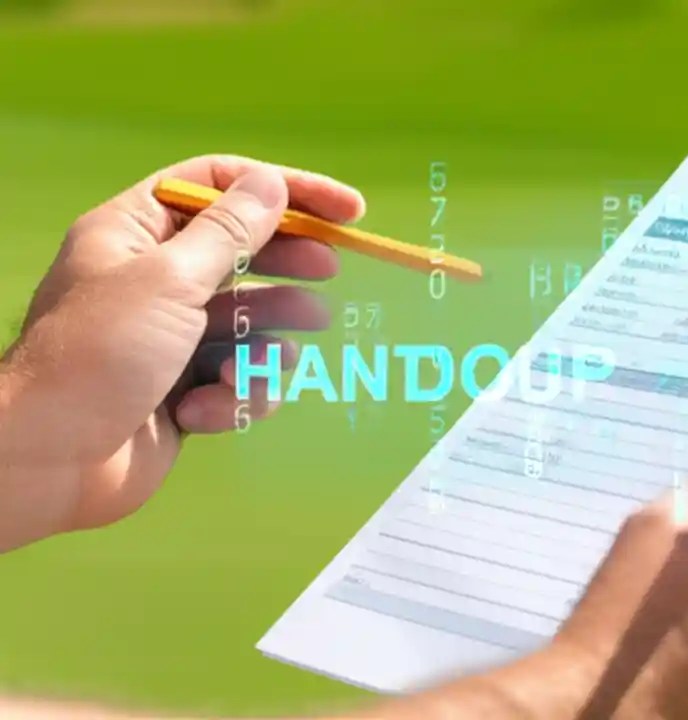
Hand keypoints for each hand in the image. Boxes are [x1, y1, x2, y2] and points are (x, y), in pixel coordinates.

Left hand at [0, 155, 364, 550]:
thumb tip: (270, 185)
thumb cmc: (99, 354)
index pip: (219, 185)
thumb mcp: (169, 280)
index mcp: (137, 233)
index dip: (285, 189)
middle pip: (243, 252)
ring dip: (267, 342)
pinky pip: (236, 379)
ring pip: (250, 323)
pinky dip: (232, 395)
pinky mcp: (184, 390)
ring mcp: (171, 337)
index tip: (345, 210)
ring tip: (276, 357)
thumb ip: (229, 232)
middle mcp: (154, 278)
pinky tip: (205, 409)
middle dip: (287, 265)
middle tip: (328, 271)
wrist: (48, 459)